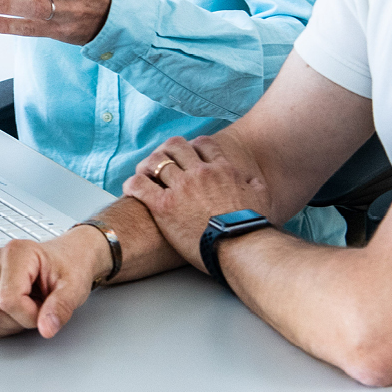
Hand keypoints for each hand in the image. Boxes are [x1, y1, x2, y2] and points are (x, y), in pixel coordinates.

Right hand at [0, 225, 110, 339]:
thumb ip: (61, 307)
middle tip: (38, 305)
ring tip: (28, 305)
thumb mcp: (74, 287)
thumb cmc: (69, 267)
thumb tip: (46, 328)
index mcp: (16, 252)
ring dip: (9, 324)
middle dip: (18, 321)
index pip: (8, 300)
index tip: (45, 307)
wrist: (67, 258)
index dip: (29, 315)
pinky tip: (16, 312)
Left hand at [123, 136, 273, 270]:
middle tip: (161, 161)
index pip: (203, 145)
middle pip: (176, 147)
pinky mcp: (164, 205)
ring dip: (148, 166)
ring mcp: (181, 187)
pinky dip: (133, 184)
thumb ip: (254, 185)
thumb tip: (252, 181)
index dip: (192, 146)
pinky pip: (140, 185)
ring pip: (156, 162)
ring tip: (144, 174)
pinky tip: (131, 188)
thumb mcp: (260, 199)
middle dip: (167, 151)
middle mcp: (200, 173)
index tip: (186, 153)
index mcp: (222, 170)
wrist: (240, 247)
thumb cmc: (251, 228)